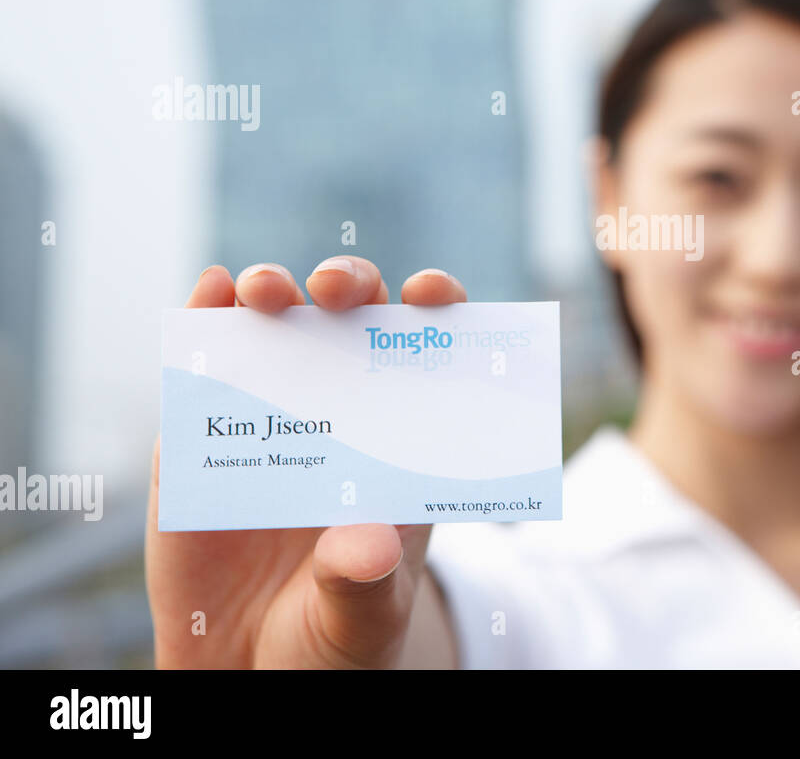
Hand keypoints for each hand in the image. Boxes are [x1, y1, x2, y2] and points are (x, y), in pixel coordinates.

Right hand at [145, 257, 465, 667]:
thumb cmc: (335, 636)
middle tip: (336, 291)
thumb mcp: (364, 619)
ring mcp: (271, 416)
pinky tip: (209, 294)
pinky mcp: (201, 438)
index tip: (433, 294)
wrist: (253, 674)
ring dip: (271, 292)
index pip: (431, 354)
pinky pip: (204, 371)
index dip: (437, 310)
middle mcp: (342, 412)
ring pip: (277, 329)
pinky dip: (204, 322)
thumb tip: (363, 546)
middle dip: (349, 286)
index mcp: (403, 442)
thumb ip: (365, 582)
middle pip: (353, 321)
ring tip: (265, 292)